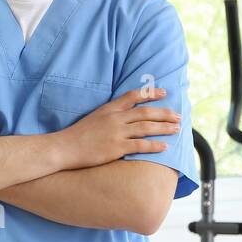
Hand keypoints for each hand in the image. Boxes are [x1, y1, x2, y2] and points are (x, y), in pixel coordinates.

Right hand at [57, 86, 181, 168]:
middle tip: (178, 116)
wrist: (64, 147)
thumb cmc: (76, 136)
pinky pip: (141, 145)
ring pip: (147, 127)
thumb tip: (124, 117)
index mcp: (109, 109)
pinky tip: (165, 146)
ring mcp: (116, 133)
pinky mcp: (116, 148)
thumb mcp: (93, 118)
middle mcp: (115, 118)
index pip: (133, 96)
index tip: (164, 93)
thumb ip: (109, 116)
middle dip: (165, 113)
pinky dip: (155, 145)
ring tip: (177, 129)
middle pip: (146, 112)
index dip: (151, 94)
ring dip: (164, 128)